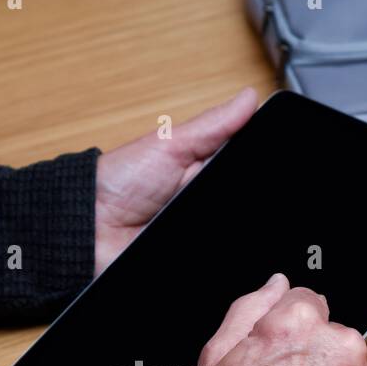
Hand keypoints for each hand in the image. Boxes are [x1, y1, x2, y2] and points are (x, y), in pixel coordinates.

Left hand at [93, 88, 259, 274]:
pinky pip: (214, 266)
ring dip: (239, 233)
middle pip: (243, 207)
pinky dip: (222, 262)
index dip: (261, 169)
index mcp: (203, 173)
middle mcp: (204, 205)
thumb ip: (212, 127)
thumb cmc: (120, 180)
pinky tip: (225, 252)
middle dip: (251, 202)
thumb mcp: (170, 146)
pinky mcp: (191, 264)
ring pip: (235, 238)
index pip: (245, 172)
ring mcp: (197, 235)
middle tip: (242, 196)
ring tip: (222, 222)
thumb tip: (249, 98)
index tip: (278, 163)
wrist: (88, 227)